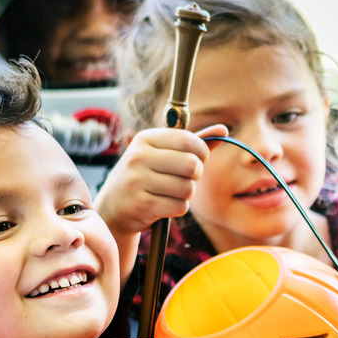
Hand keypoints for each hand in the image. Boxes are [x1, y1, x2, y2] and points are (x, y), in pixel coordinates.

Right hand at [94, 124, 227, 236]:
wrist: (114, 207)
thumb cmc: (146, 176)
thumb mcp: (164, 154)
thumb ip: (193, 143)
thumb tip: (223, 129)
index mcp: (146, 139)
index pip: (188, 140)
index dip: (201, 153)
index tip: (196, 159)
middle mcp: (139, 156)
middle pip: (192, 165)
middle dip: (195, 175)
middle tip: (183, 178)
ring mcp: (138, 180)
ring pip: (187, 188)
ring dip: (186, 194)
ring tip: (170, 192)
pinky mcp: (142, 204)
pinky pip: (179, 206)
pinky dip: (177, 208)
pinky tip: (163, 205)